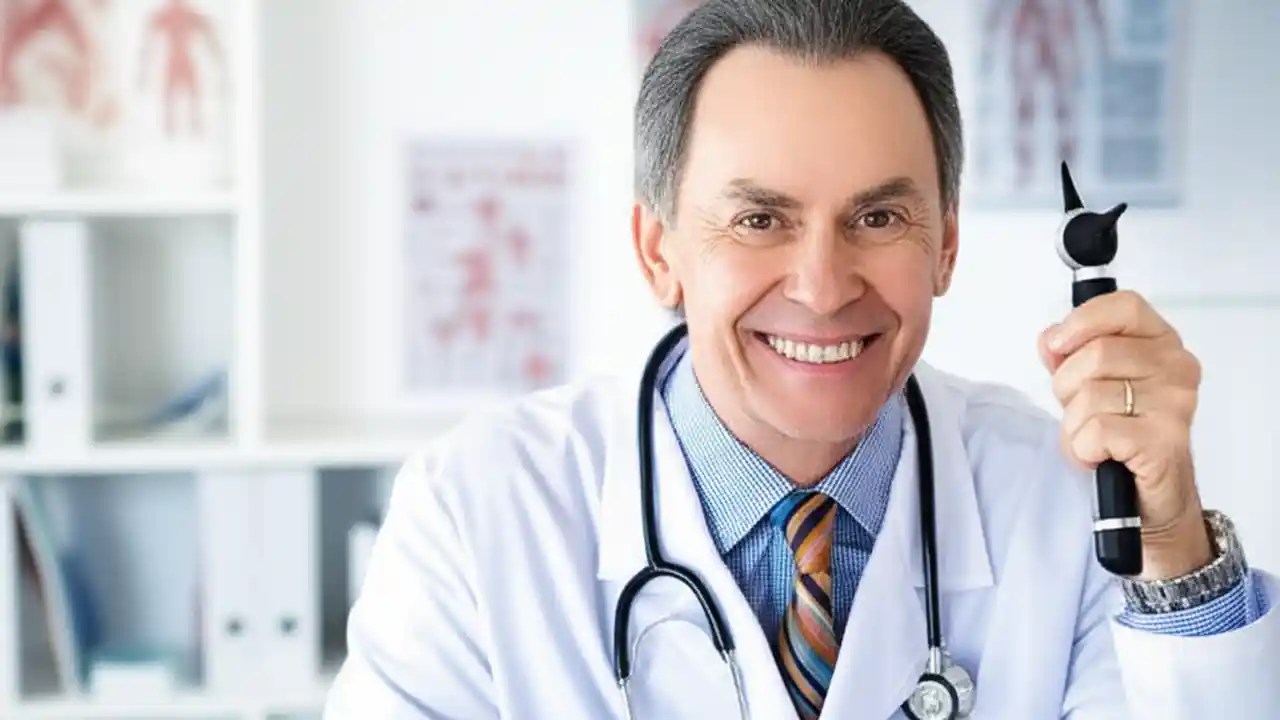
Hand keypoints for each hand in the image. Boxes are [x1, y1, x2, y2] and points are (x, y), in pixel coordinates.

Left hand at [1038, 290, 1213, 580]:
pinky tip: (1100, 457)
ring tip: (1095, 439)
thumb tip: (1050, 339)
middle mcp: (1177, 367)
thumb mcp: (1088, 384)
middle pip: (1096, 353)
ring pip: (1090, 396)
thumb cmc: (1120, 434)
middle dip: (1068, 387)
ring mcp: (1176, 404)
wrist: (1149, 498)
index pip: (1124, 306)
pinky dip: (1082, 449)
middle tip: (1082, 411)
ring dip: (1075, 425)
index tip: (1058, 346)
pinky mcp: (1164, 440)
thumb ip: (1068, 354)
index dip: (1081, 322)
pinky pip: (1096, 431)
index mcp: (1161, 343)